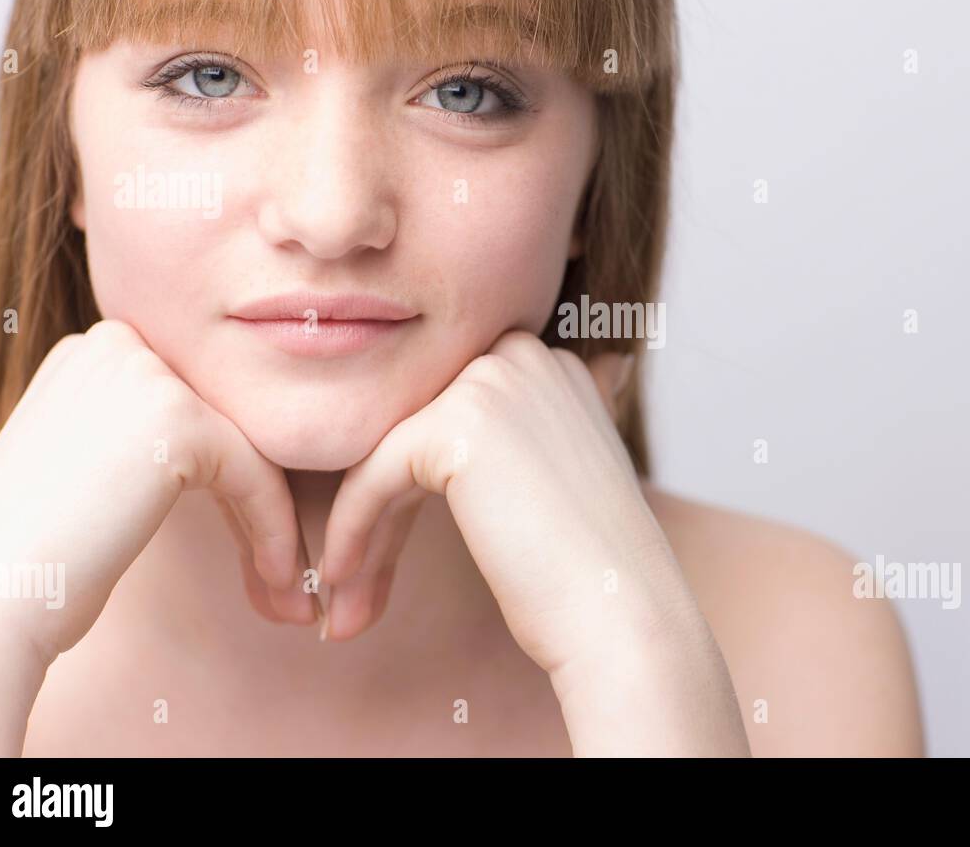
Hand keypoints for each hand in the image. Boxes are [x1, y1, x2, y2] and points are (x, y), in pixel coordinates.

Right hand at [0, 319, 310, 667]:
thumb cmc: (33, 551)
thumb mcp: (92, 466)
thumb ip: (144, 437)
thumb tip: (225, 448)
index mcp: (93, 353)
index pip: (195, 406)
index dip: (229, 476)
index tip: (253, 535)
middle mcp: (118, 345)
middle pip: (226, 423)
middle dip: (256, 496)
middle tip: (280, 562)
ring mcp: (147, 375)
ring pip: (248, 449)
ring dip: (273, 519)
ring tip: (286, 579)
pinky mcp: (179, 420)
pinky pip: (257, 476)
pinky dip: (275, 529)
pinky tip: (280, 576)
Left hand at [319, 331, 699, 669]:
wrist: (623, 614)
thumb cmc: (593, 572)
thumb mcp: (559, 480)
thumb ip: (521, 439)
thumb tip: (467, 437)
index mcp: (550, 364)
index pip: (445, 412)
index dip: (410, 487)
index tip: (388, 554)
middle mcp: (524, 355)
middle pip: (410, 428)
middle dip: (378, 509)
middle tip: (353, 587)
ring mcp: (493, 382)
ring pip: (384, 452)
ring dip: (360, 530)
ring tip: (346, 604)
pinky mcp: (457, 424)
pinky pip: (372, 476)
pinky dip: (351, 532)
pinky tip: (346, 583)